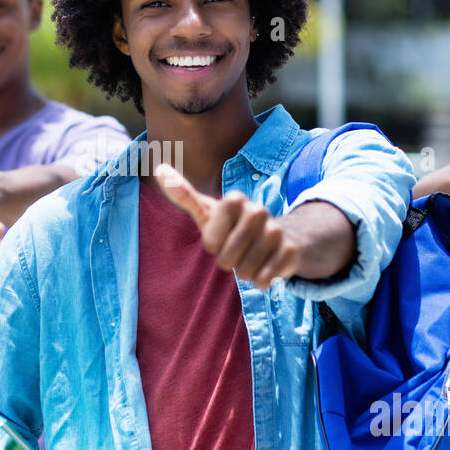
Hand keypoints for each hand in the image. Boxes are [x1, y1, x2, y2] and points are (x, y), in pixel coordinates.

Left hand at [154, 163, 303, 289]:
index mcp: (234, 200)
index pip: (210, 240)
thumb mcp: (207, 211)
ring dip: (243, 271)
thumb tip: (159, 169)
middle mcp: (258, 211)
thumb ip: (183, 194)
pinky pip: (264, 278)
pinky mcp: (290, 250)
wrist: (277, 235)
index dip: (212, 244)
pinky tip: (264, 267)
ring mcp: (276, 230)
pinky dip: (260, 280)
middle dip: (227, 261)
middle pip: (226, 258)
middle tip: (234, 251)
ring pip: (245, 270)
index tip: (218, 236)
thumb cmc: (232, 225)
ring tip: (249, 259)